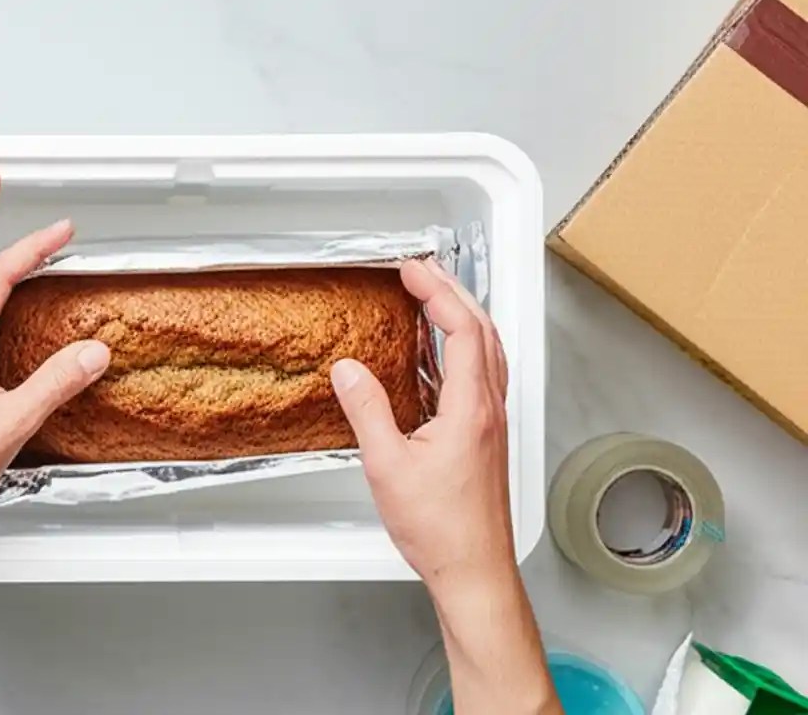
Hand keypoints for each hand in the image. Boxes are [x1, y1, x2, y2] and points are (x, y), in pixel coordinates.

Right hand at [330, 258, 511, 587]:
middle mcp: (489, 411)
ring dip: (463, 318)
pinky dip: (464, 350)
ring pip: (488, 353)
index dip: (438, 292)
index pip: (463, 329)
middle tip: (423, 274)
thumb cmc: (441, 530)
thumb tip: (350, 371)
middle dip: (453, 293)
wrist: (474, 570)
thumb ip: (367, 411)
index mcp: (471, 409)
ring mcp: (492, 425)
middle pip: (484, 331)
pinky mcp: (486, 439)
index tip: (413, 271)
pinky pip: (483, 377)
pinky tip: (441, 360)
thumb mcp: (387, 466)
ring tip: (433, 302)